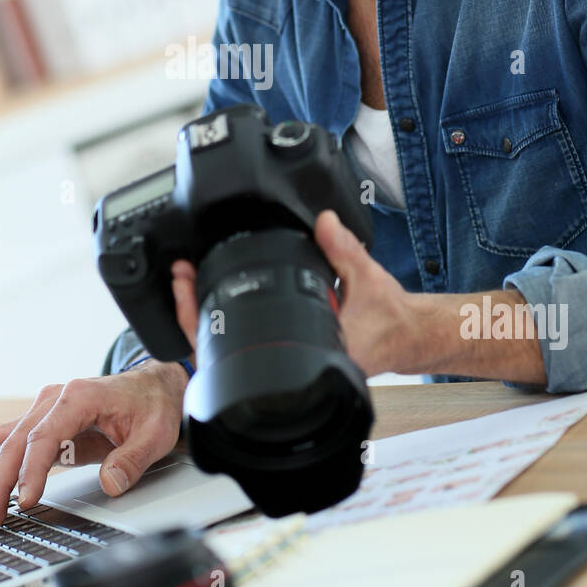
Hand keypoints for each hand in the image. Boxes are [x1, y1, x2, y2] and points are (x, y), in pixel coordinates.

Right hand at [0, 362, 187, 529]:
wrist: (150, 386)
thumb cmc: (150, 405)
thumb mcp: (155, 434)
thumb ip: (133, 459)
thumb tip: (111, 483)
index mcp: (79, 397)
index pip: (43, 436)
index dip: (30, 470)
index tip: (25, 501)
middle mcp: (53, 399)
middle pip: (13, 441)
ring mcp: (43, 410)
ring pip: (1, 440)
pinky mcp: (41, 423)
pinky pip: (8, 443)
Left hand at [169, 216, 424, 377]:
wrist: (405, 337)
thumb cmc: (390, 317)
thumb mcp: (369, 276)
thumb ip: (344, 247)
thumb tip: (323, 221)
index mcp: (312, 351)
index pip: (243, 346)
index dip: (207, 320)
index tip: (191, 287)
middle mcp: (295, 364)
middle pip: (225, 352)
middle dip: (195, 314)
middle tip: (182, 276)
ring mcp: (289, 364)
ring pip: (232, 352)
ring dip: (208, 319)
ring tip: (188, 283)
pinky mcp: (289, 355)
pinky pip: (248, 344)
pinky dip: (228, 325)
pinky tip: (215, 300)